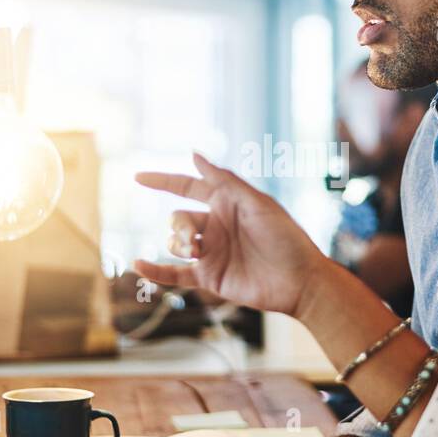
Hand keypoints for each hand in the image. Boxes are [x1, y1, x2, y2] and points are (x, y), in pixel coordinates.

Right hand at [133, 153, 330, 316]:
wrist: (300, 281)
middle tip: (193, 237)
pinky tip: (138, 265)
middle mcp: (216, 226)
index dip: (163, 181)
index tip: (138, 177)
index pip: (188, 187)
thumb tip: (195, 155)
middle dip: (179, 224)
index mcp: (226, 203)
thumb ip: (226, 181)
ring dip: (178, 245)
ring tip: (194, 252)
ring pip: (176, 243)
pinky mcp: (210, 277)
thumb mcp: (257, 203)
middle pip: (179, 218)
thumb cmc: (286, 238)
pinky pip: (175, 274)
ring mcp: (211, 253)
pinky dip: (155, 272)